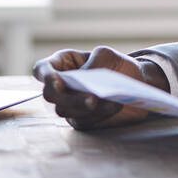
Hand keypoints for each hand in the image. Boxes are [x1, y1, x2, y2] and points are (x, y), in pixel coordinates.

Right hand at [32, 46, 158, 130]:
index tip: (58, 80)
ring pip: (64, 111)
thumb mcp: (106, 55)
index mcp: (62, 64)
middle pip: (50, 95)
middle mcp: (61, 86)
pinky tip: (115, 106)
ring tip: (110, 101)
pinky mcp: (81, 120)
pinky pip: (82, 122)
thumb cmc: (116, 64)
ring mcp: (69, 105)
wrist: (136, 82)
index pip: (42, 70)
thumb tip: (82, 79)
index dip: (45, 75)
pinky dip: (98, 115)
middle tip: (91, 98)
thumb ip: (93, 63)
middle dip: (68, 97)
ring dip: (85, 108)